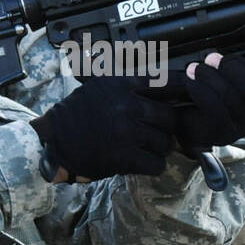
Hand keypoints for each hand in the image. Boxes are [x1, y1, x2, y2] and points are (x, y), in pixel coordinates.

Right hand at [30, 75, 176, 181]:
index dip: (184, 87)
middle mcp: (127, 105)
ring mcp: (126, 132)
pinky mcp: (124, 157)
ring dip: (162, 147)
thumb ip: (128, 81)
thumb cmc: (78, 112)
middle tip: (162, 131)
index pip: (167, 81)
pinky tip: (145, 161)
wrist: (54, 140)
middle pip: (171, 116)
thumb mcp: (99, 84)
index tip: (190, 93)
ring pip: (166, 142)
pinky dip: (155, 165)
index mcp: (122, 83)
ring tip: (151, 147)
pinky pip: (156, 163)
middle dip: (169, 126)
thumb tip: (164, 80)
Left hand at [177, 52, 244, 147]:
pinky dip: (199, 89)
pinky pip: (213, 107)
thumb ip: (234, 65)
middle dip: (231, 68)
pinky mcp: (223, 133)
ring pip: (230, 96)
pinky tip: (191, 82)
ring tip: (195, 69)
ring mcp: (242, 125)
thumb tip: (226, 55)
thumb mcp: (226, 75)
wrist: (190, 121)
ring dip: (209, 76)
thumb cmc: (212, 94)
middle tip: (212, 59)